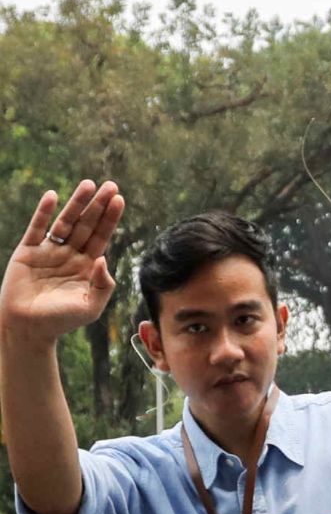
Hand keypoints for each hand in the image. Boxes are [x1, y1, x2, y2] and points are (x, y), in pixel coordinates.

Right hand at [0, 181, 124, 343]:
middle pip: (87, 224)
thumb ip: (103, 285)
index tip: (119, 199)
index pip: (102, 236)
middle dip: (99, 205)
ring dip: (77, 203)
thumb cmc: (61, 321)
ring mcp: (49, 251)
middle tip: (111, 185)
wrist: (28, 329)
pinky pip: (37, 228)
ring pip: (65, 222)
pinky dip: (44, 212)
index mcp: (88, 265)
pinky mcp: (27, 252)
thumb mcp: (90, 307)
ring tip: (88, 185)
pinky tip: (53, 196)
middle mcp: (70, 254)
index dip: (110, 218)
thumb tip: (104, 259)